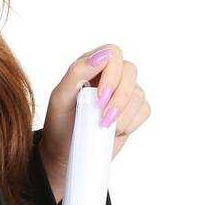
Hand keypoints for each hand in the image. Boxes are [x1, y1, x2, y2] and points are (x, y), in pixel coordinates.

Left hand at [38, 44, 149, 202]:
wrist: (66, 151)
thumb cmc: (59, 122)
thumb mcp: (60, 97)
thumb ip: (77, 72)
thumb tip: (102, 55)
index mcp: (90, 65)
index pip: (112, 52)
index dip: (112, 73)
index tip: (100, 97)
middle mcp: (109, 75)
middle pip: (130, 70)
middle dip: (120, 97)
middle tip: (104, 117)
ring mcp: (123, 92)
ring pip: (138, 93)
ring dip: (123, 114)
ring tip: (104, 127)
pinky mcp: (133, 110)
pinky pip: (144, 109)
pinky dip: (130, 123)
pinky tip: (113, 131)